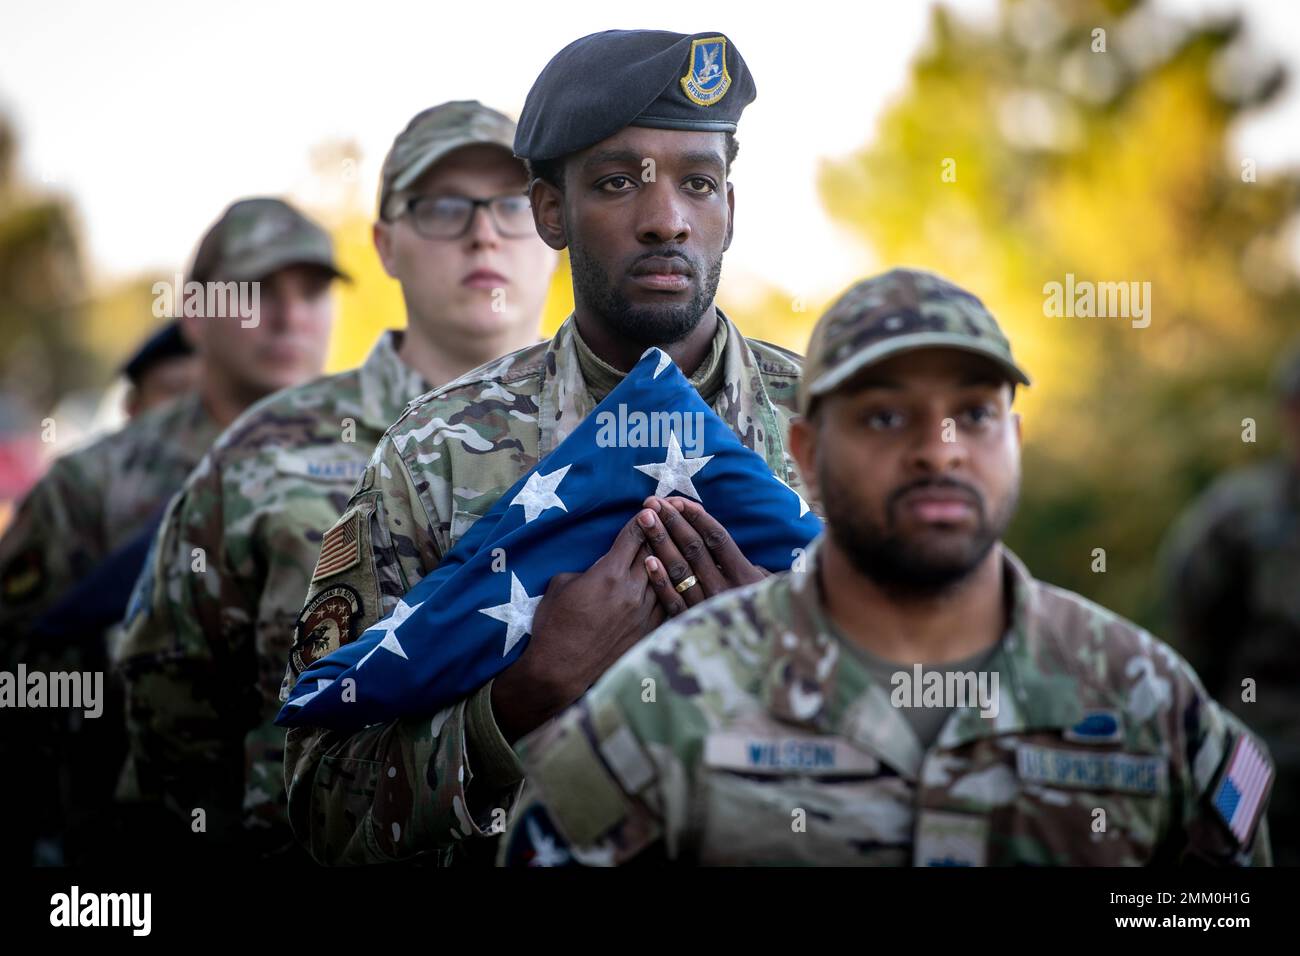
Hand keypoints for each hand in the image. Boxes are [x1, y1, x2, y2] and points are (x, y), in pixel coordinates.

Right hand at [490, 515, 664, 742]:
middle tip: (666, 519)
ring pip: (665, 576)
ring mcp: (644, 612)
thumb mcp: (561, 584)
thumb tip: (601, 569)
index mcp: (609, 573)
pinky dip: (669, 588)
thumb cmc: (554, 624)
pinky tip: (672, 581)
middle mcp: (632, 589)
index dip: (642, 519)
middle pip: (654, 551)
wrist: (560, 669)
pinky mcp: (649, 630)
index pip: (633, 536)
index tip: (649, 508)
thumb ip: (588, 569)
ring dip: (667, 559)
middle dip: (658, 533)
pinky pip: (667, 602)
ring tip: (674, 547)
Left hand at [637, 496, 768, 616]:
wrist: (763, 661)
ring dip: (661, 542)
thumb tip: (739, 552)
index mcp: (745, 576)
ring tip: (645, 520)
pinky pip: (673, 600)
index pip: (717, 538)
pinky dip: (660, 580)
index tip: (678, 500)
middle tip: (652, 502)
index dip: (696, 517)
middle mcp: (726, 590)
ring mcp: (707, 607)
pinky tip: (647, 559)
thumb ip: (753, 570)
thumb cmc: (766, 616)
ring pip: (680, 569)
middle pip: (694, 548)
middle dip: (672, 522)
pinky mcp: (691, 625)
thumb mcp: (768, 590)